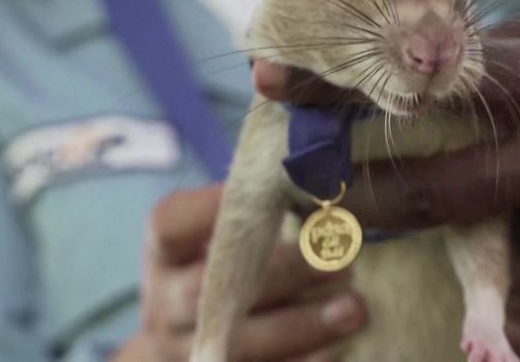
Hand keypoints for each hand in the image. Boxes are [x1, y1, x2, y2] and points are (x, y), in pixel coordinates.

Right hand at [112, 186, 365, 361]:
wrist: (183, 339)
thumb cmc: (217, 265)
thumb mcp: (215, 234)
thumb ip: (251, 211)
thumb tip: (319, 174)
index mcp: (164, 252)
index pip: (170, 224)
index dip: (214, 208)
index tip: (272, 193)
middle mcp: (165, 301)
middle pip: (213, 288)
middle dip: (283, 274)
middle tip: (339, 259)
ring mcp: (185, 348)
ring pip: (241, 341)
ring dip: (304, 324)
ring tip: (355, 307)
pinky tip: (337, 347)